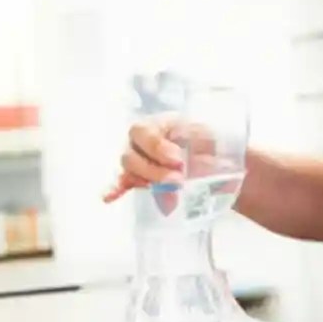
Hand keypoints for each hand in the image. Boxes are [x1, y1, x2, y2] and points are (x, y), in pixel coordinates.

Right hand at [103, 115, 221, 202]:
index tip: (178, 161)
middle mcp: (140, 141)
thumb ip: (196, 148)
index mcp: (156, 124)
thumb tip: (185, 170)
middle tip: (178, 179)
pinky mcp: (139, 178)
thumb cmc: (207, 139)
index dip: (158, 148)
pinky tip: (108, 197)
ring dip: (147, 179)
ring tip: (172, 188)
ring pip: (129, 169)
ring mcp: (138, 160)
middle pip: (131, 154)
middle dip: (154, 169)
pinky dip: (116, 188)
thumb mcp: (206, 136)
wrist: (214, 154)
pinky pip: (123, 182)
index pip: (144, 133)